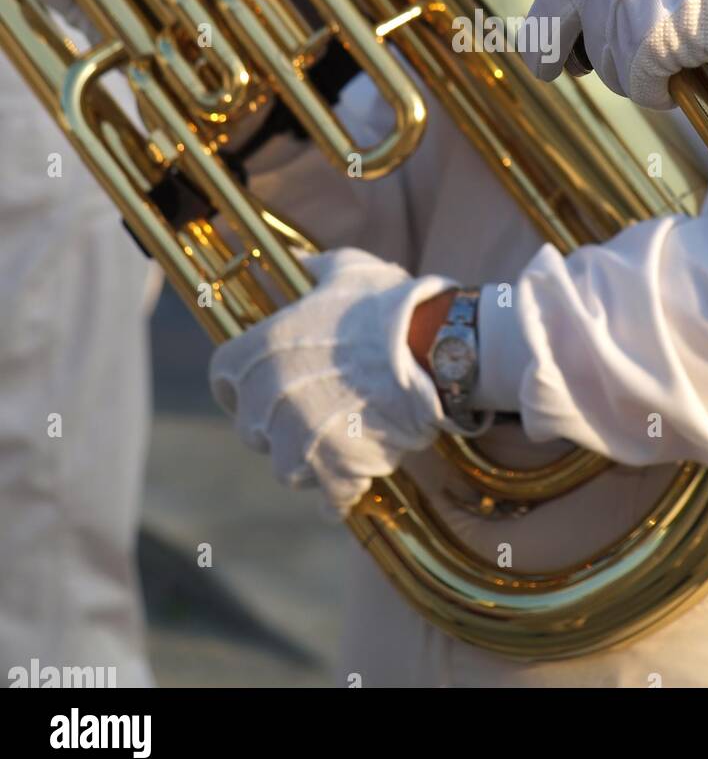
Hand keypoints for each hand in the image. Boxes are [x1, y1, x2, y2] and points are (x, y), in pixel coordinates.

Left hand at [209, 249, 456, 517]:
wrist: (432, 349)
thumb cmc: (386, 306)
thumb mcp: (346, 269)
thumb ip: (315, 267)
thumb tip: (300, 261)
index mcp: (258, 353)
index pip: (224, 379)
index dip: (242, 385)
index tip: (261, 388)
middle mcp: (266, 402)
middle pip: (254, 429)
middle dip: (278, 425)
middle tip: (315, 412)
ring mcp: (297, 442)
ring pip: (286, 466)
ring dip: (308, 459)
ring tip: (340, 442)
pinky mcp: (332, 472)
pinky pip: (326, 497)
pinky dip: (337, 494)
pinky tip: (352, 484)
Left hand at [519, 0, 707, 108]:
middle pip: (543, 18)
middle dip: (552, 45)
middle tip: (559, 65)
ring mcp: (607, 4)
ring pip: (594, 58)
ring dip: (621, 67)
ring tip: (655, 69)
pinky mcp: (638, 48)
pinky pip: (636, 85)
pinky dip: (658, 89)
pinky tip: (679, 84)